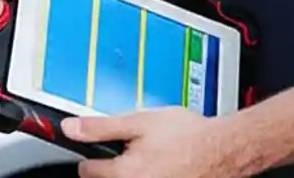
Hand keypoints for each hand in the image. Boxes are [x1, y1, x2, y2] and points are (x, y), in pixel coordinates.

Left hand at [61, 109, 255, 177]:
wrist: (223, 150)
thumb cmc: (188, 136)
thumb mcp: (138, 122)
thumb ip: (99, 128)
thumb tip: (70, 129)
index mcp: (124, 174)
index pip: (87, 171)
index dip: (94, 154)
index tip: (101, 149)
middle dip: (115, 166)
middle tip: (135, 150)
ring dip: (134, 172)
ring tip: (153, 158)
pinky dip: (153, 175)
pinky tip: (164, 167)